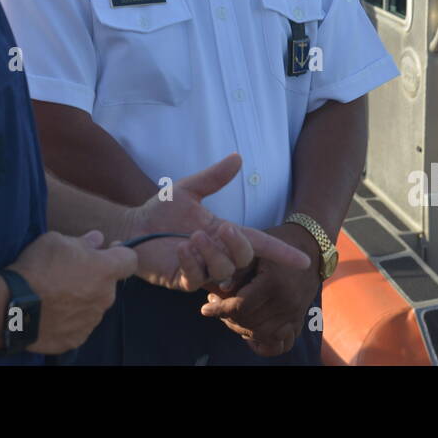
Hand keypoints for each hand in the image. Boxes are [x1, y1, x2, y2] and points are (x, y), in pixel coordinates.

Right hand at [8, 230, 136, 354]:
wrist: (14, 306)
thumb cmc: (37, 267)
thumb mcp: (57, 240)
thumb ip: (82, 241)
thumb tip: (97, 239)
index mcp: (105, 270)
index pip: (130, 259)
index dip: (120, 253)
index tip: (108, 250)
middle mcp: (105, 297)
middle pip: (109, 284)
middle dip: (95, 277)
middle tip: (70, 272)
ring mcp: (92, 320)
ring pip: (94, 305)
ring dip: (83, 298)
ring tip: (56, 294)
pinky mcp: (77, 338)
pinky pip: (80, 324)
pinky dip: (70, 318)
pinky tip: (52, 311)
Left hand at [123, 154, 309, 291]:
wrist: (134, 225)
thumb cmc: (162, 209)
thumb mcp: (189, 188)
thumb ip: (214, 177)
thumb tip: (238, 157)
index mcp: (223, 233)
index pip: (258, 243)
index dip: (280, 252)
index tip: (303, 260)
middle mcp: (216, 253)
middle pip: (244, 258)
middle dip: (236, 244)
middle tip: (219, 229)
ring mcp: (201, 269)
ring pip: (223, 269)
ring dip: (211, 252)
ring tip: (192, 236)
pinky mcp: (182, 280)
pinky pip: (196, 279)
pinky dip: (191, 262)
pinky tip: (180, 248)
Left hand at [199, 222, 321, 356]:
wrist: (309, 244)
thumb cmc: (277, 241)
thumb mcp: (254, 247)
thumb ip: (236, 269)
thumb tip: (218, 288)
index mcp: (274, 282)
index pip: (241, 306)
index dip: (220, 309)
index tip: (205, 308)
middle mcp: (287, 301)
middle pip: (250, 323)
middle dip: (228, 318)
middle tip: (217, 307)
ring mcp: (296, 312)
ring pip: (263, 334)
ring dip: (243, 329)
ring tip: (232, 316)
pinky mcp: (300, 319)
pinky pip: (282, 342)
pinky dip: (265, 340)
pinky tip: (251, 329)